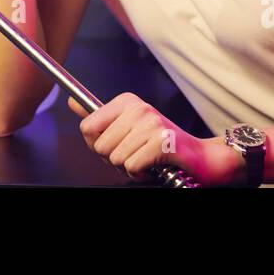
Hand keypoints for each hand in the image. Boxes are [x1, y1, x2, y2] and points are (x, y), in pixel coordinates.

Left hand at [71, 92, 240, 185]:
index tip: (116, 145)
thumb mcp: (128, 127)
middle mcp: (138, 107)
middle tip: (136, 154)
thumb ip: (99, 118)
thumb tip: (72, 104)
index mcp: (127, 101)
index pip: (88, 127)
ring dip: (130, 167)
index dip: (97, 145)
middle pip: (100, 146)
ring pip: (116, 158)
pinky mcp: (161, 141)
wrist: (202, 158)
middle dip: (114, 158)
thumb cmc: (162, 145)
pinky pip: (132, 166)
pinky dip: (141, 173)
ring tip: (147, 159)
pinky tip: (154, 165)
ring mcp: (151, 123)